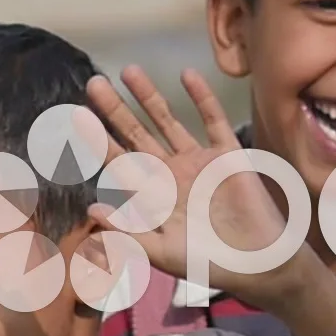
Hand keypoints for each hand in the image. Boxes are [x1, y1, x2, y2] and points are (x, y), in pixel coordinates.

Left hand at [82, 67, 333, 320]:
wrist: (259, 264)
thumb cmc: (211, 264)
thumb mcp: (163, 252)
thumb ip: (129, 233)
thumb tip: (91, 210)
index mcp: (153, 196)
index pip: (119, 163)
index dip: (98, 141)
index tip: (76, 118)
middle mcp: (171, 174)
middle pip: (137, 135)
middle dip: (115, 111)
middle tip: (93, 83)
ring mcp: (199, 161)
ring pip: (169, 121)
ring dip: (149, 97)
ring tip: (129, 71)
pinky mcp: (228, 154)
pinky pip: (212, 120)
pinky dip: (201, 98)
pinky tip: (186, 75)